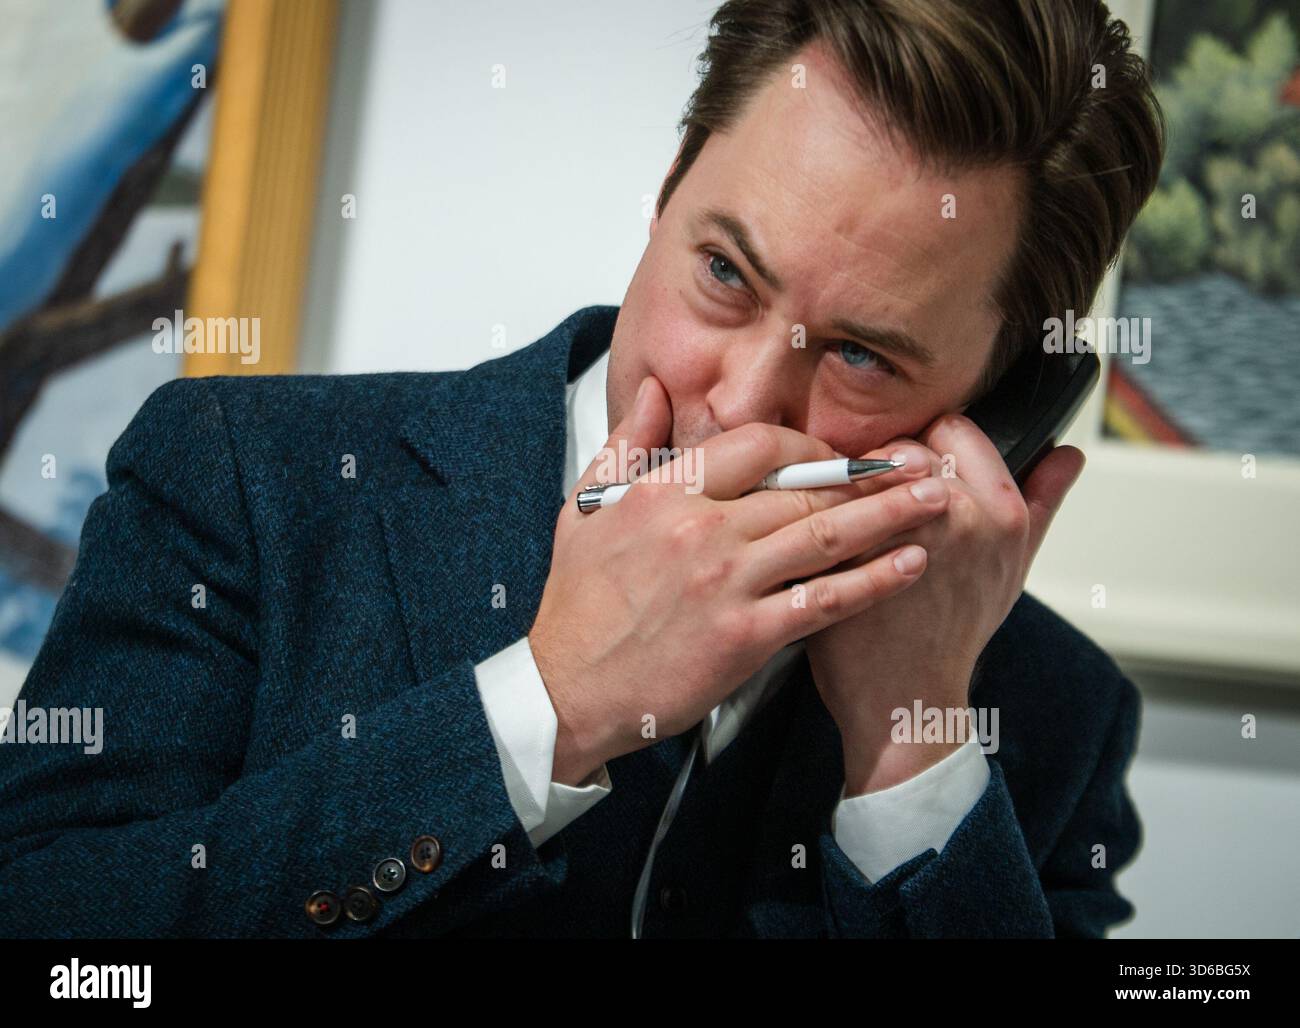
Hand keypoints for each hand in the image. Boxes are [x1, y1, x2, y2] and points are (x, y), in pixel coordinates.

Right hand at [528, 377, 949, 784]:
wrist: (568, 689)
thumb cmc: (577, 602)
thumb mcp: (585, 506)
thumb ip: (627, 442)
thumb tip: (658, 388)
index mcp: (667, 490)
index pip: (758, 444)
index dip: (811, 443)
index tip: (838, 454)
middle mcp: (703, 526)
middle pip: (807, 487)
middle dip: (871, 474)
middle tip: (922, 465)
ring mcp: (728, 581)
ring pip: (826, 534)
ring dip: (890, 515)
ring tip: (940, 500)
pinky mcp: (746, 636)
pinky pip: (824, 599)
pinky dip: (874, 580)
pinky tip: (911, 564)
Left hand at [803, 414, 1084, 795]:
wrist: (906, 698)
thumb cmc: (955, 631)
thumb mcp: (1012, 566)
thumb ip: (1043, 501)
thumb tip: (1071, 453)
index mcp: (1002, 512)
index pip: (955, 427)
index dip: (926, 444)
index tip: (910, 472)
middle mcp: (960, 514)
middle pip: (908, 443)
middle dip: (886, 463)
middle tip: (875, 498)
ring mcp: (905, 532)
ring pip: (867, 469)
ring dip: (854, 483)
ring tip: (849, 514)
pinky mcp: (856, 551)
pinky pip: (833, 500)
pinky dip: (823, 507)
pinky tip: (820, 529)